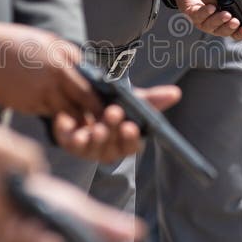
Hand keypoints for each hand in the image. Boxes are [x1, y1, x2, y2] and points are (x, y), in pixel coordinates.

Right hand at [0, 23, 101, 120]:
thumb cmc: (19, 42)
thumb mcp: (51, 41)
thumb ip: (73, 56)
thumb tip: (91, 71)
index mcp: (59, 68)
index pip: (87, 95)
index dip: (99, 106)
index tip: (107, 111)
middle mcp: (49, 88)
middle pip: (76, 111)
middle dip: (88, 119)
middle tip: (97, 123)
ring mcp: (35, 100)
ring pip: (60, 115)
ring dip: (70, 118)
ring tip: (78, 118)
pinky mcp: (24, 107)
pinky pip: (44, 113)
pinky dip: (51, 113)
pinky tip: (52, 107)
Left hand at [52, 85, 181, 161]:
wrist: (85, 100)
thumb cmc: (113, 103)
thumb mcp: (131, 100)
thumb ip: (151, 99)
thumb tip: (176, 93)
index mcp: (124, 141)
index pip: (131, 146)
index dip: (130, 139)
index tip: (130, 126)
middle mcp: (107, 148)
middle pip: (110, 148)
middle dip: (112, 131)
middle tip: (112, 113)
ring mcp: (87, 147)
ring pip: (90, 149)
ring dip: (93, 139)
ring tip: (94, 127)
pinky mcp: (68, 141)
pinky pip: (67, 141)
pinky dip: (66, 132)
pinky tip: (65, 119)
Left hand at [174, 0, 241, 39]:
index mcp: (227, 21)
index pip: (235, 33)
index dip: (241, 34)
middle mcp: (215, 24)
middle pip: (223, 32)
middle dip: (229, 28)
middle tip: (235, 22)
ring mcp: (203, 21)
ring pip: (210, 26)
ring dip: (218, 21)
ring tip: (226, 14)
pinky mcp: (192, 14)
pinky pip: (198, 16)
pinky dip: (205, 13)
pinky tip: (211, 8)